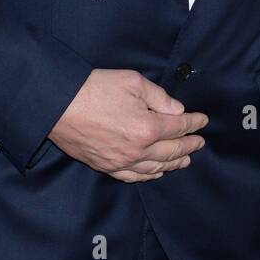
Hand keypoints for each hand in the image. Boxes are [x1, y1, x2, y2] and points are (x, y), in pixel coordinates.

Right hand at [47, 69, 207, 180]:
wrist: (57, 105)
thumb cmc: (94, 89)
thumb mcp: (133, 82)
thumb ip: (159, 97)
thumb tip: (176, 111)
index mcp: (148, 127)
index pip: (179, 127)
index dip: (194, 123)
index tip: (202, 120)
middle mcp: (137, 150)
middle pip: (171, 151)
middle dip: (189, 145)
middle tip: (199, 142)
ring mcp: (121, 162)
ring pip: (155, 168)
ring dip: (173, 163)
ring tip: (184, 159)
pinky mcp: (105, 166)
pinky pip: (133, 177)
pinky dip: (149, 176)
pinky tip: (155, 172)